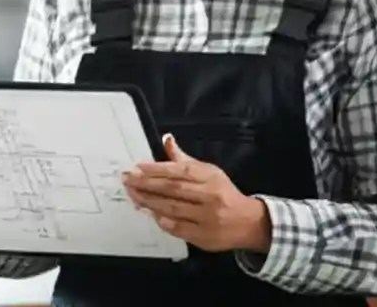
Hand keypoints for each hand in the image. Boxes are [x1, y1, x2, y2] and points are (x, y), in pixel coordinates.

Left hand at [122, 134, 271, 253]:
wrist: (248, 222)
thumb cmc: (224, 193)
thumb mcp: (209, 172)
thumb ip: (184, 159)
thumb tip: (166, 139)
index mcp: (210, 177)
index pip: (180, 171)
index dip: (157, 169)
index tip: (137, 168)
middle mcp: (209, 196)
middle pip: (173, 189)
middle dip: (147, 185)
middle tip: (128, 180)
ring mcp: (206, 218)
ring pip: (172, 208)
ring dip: (149, 202)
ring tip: (133, 195)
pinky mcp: (203, 236)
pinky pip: (177, 228)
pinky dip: (162, 220)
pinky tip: (149, 213)